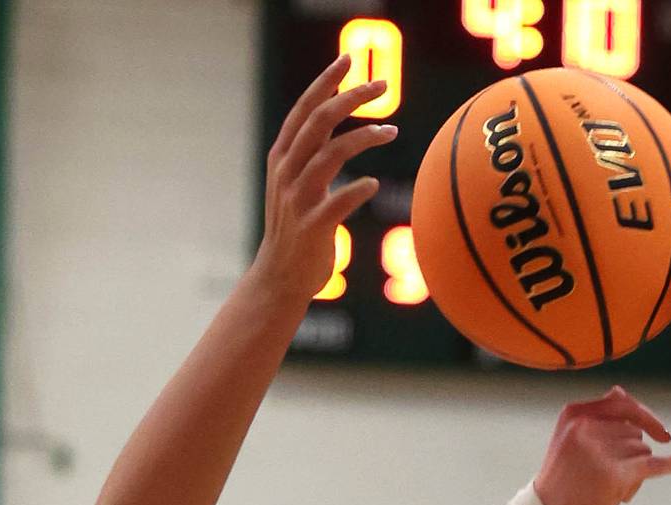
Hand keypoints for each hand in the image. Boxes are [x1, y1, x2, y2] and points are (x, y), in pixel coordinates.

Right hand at [252, 55, 397, 304]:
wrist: (279, 278)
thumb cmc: (297, 228)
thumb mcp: (297, 182)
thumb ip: (314, 151)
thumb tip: (338, 117)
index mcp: (282, 157)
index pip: (305, 109)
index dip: (326, 82)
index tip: (349, 59)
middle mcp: (286, 172)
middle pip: (319, 121)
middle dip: (351, 97)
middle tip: (382, 85)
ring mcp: (297, 199)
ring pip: (331, 154)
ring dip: (364, 137)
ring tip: (391, 131)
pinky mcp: (312, 227)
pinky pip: (338, 202)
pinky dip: (358, 189)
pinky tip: (373, 184)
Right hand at [533, 387, 670, 504]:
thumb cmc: (562, 478)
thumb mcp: (569, 438)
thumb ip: (596, 415)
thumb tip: (620, 390)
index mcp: (575, 414)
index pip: (622, 403)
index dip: (644, 416)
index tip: (660, 431)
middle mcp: (588, 427)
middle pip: (634, 431)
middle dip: (630, 455)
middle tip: (609, 478)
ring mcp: (601, 450)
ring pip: (642, 450)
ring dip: (635, 471)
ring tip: (610, 489)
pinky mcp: (614, 474)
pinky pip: (653, 464)